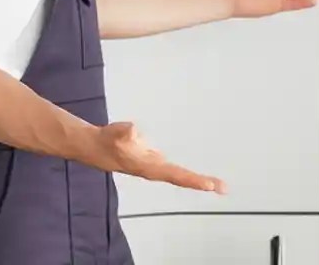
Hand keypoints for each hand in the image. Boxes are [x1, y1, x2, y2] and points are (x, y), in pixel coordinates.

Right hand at [95, 121, 225, 193]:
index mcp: (149, 166)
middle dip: (201, 183)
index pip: (174, 174)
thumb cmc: (106, 141)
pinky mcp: (154, 161)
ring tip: (217, 186)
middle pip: (181, 179)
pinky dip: (188, 174)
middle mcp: (155, 169)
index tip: (210, 185)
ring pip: (179, 176)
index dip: (192, 180)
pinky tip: (198, 177)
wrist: (95, 147)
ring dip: (196, 180)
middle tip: (223, 188)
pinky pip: (176, 170)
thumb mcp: (114, 133)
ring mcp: (155, 166)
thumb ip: (123, 132)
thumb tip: (133, 129)